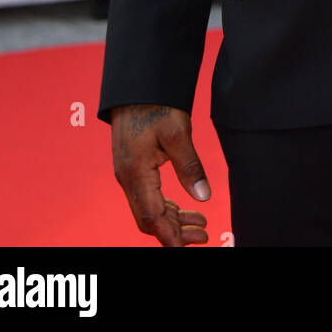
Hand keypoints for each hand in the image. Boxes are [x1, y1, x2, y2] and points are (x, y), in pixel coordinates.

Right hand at [111, 103, 210, 246]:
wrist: (136, 84)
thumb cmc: (156, 104)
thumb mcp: (177, 132)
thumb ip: (189, 166)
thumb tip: (204, 196)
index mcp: (135, 172)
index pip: (151, 217)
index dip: (170, 236)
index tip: (188, 247)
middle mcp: (127, 178)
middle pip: (149, 218)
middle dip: (175, 232)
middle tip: (204, 234)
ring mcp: (128, 173)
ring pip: (148, 209)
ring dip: (173, 220)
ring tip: (201, 225)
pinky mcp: (133, 167)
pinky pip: (148, 197)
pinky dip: (167, 207)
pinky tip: (185, 207)